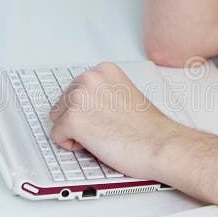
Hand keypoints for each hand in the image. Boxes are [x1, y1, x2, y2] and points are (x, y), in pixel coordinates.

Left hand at [49, 62, 185, 180]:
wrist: (161, 146)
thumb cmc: (149, 129)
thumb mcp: (125, 95)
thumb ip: (104, 94)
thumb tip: (89, 104)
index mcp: (103, 71)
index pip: (75, 89)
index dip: (87, 109)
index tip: (102, 117)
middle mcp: (89, 78)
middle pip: (62, 103)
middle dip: (78, 119)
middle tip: (105, 128)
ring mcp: (79, 98)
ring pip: (58, 119)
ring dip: (75, 132)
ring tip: (103, 134)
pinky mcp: (73, 120)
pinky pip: (56, 136)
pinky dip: (71, 146)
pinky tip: (96, 144)